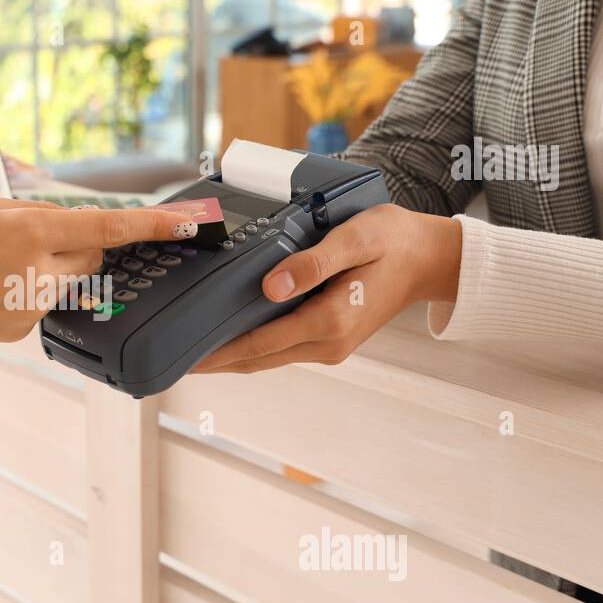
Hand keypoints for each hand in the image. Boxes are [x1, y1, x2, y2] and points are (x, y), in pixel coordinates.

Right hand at [0, 196, 197, 374]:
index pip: (108, 229)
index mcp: (29, 231)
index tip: (191, 225)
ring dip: (42, 270)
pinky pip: (39, 305)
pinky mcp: (20, 331)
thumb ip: (34, 214)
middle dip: (75, 245)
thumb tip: (69, 227)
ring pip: (62, 281)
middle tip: (25, 241)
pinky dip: (21, 294)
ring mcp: (30, 307)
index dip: (154, 228)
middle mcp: (37, 271)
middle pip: (89, 256)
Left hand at [194, 204, 461, 373]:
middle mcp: (328, 343)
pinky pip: (282, 348)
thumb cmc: (392, 241)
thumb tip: (271, 287)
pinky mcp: (330, 339)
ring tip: (191, 351)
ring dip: (232, 358)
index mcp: (331, 321)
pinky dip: (253, 347)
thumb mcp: (355, 240)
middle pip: (258, 359)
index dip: (219, 352)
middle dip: (216, 361)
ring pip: (268, 358)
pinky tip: (229, 338)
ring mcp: (330, 345)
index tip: (185, 356)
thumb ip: (313, 264)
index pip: (260, 343)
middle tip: (173, 358)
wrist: (429, 258)